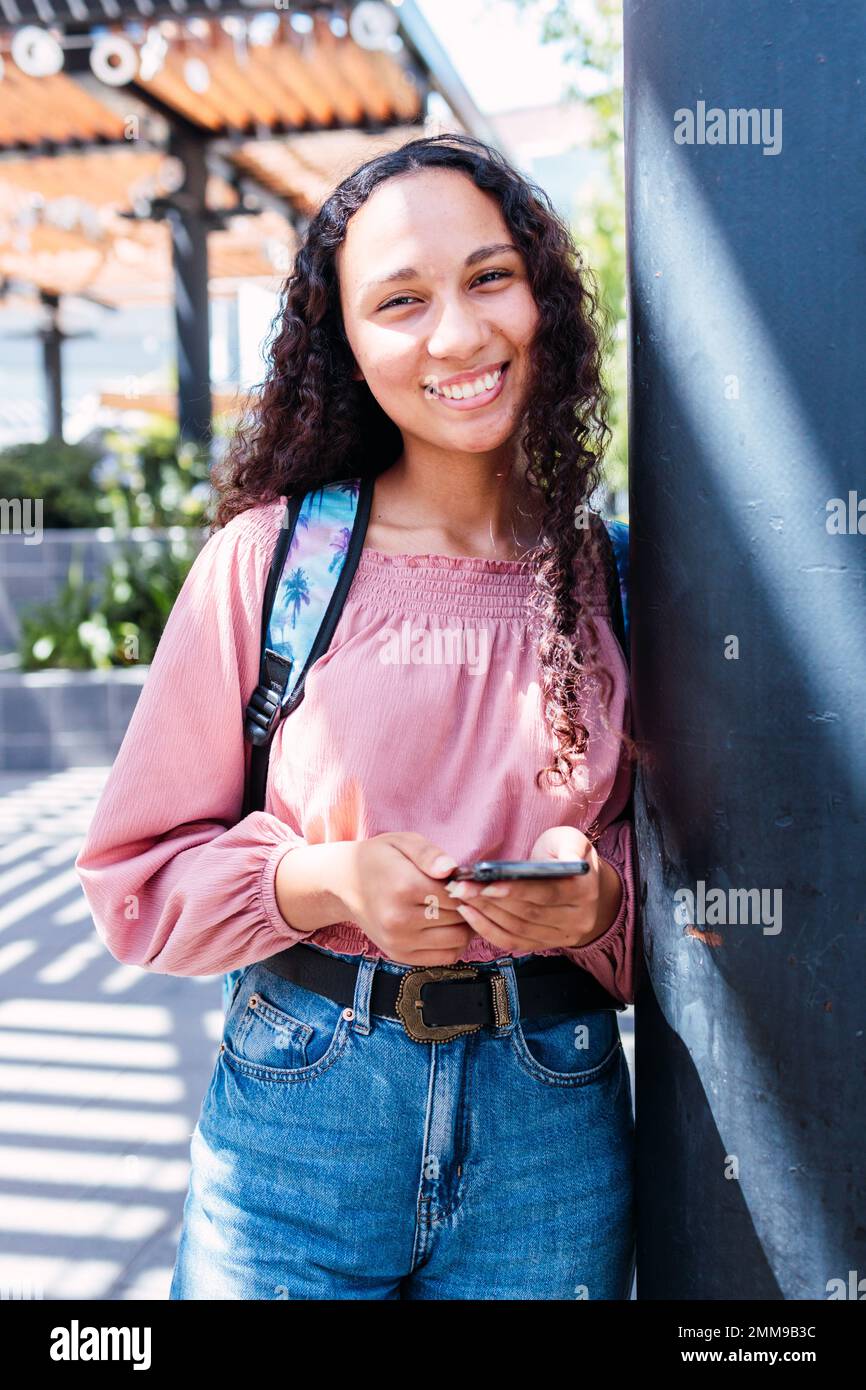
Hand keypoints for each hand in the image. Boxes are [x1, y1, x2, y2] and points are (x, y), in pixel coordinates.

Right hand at [278, 833, 473, 965]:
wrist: (345, 884)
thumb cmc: (379, 859)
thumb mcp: (403, 842)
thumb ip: (429, 853)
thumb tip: (451, 869)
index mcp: (403, 887)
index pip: (457, 895)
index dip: (468, 888)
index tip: (466, 881)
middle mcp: (399, 920)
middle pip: (459, 920)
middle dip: (467, 907)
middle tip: (464, 895)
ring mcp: (398, 942)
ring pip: (456, 941)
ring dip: (464, 926)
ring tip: (456, 909)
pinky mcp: (399, 956)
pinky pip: (444, 957)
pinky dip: (453, 943)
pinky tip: (446, 925)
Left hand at [443, 825, 622, 953]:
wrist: (582, 884)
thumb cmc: (567, 855)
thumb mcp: (572, 841)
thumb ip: (569, 846)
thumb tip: (560, 859)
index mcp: (585, 891)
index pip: (548, 894)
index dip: (516, 891)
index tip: (486, 884)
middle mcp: (577, 919)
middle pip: (529, 914)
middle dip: (492, 901)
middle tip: (461, 888)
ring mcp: (561, 936)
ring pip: (518, 930)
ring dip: (485, 914)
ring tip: (461, 896)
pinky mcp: (545, 945)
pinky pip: (513, 942)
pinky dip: (488, 930)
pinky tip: (468, 913)